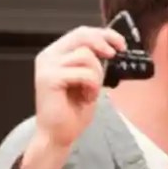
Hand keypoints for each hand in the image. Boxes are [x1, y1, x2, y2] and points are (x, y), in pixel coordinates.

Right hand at [33, 25, 126, 148]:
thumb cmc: (71, 111)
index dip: (103, 34)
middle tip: (114, 55)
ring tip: (89, 92)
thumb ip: (91, 62)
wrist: (58, 135)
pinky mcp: (50, 79)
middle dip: (103, 43)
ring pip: (86, 56)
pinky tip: (85, 98)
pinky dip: (92, 87)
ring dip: (96, 76)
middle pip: (82, 36)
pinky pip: (84, 73)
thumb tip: (110, 47)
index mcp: (55, 54)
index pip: (80, 33)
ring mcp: (47, 66)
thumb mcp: (87, 80)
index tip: (120, 44)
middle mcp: (48, 56)